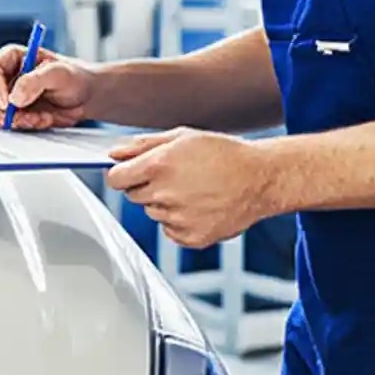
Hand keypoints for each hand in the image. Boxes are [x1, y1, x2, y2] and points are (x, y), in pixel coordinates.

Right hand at [0, 45, 96, 129]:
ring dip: (16, 120)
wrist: (85, 97)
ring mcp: (7, 97)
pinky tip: (43, 119)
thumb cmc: (73, 77)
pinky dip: (26, 126)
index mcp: (11, 58)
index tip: (7, 103)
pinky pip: (9, 125)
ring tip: (41, 117)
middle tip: (17, 118)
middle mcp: (5, 77)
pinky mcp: (14, 114)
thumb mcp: (58, 73)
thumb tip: (14, 97)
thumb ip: (34, 81)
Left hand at [106, 128, 283, 248]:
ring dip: (165, 203)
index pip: (115, 179)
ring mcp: (178, 219)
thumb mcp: (182, 137)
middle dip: (146, 186)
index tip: (130, 172)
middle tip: (175, 176)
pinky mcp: (192, 237)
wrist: (261, 178)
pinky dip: (179, 221)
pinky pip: (170, 230)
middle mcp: (165, 194)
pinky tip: (200, 206)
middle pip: (133, 196)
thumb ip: (141, 145)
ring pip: (152, 212)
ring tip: (194, 190)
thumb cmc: (224, 154)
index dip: (122, 174)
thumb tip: (114, 154)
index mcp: (159, 166)